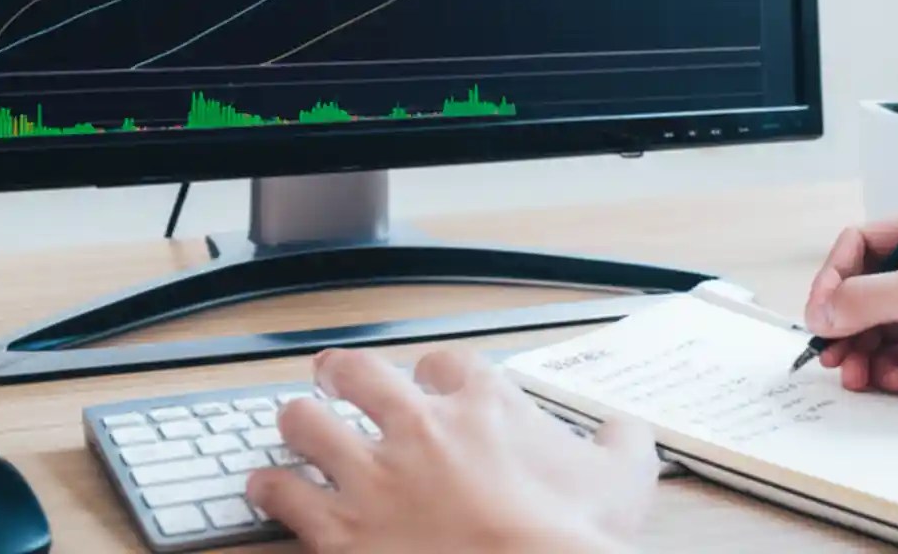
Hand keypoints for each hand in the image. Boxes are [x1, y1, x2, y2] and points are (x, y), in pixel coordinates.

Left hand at [245, 348, 659, 553]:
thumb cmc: (571, 538)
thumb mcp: (624, 478)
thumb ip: (624, 441)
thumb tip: (628, 431)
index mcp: (480, 403)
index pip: (444, 362)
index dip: (433, 372)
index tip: (433, 384)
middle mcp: (417, 426)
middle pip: (358, 373)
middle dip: (342, 372)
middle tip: (335, 376)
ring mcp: (373, 475)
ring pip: (307, 423)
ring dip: (299, 422)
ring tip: (296, 424)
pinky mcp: (341, 529)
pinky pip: (283, 494)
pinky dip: (271, 488)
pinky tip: (269, 487)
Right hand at [804, 207, 897, 418]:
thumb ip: (870, 297)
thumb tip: (821, 311)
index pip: (859, 244)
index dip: (833, 276)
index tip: (820, 310)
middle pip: (858, 290)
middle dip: (842, 323)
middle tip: (829, 349)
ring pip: (868, 327)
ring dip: (856, 351)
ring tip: (856, 373)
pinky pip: (888, 356)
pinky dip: (880, 369)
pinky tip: (889, 379)